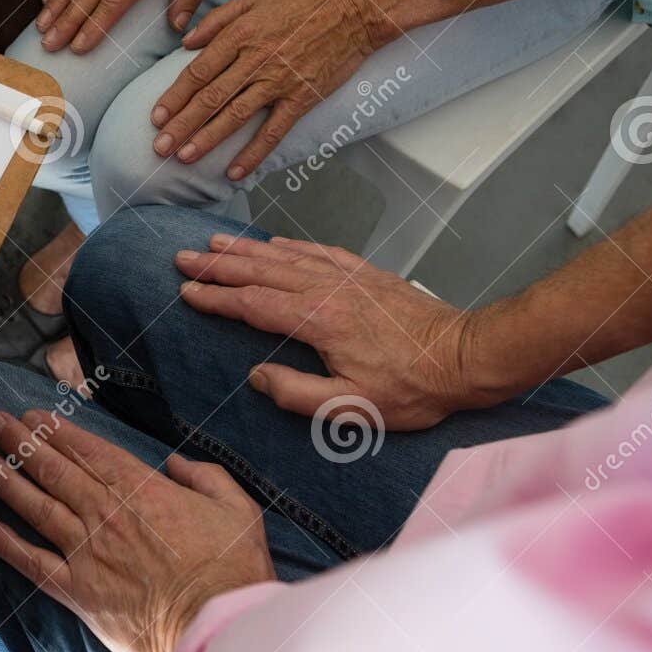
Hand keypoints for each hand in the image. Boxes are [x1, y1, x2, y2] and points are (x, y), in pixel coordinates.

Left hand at [0, 410, 272, 651]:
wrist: (220, 626)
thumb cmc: (233, 569)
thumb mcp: (236, 507)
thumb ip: (205, 476)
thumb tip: (178, 463)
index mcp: (142, 490)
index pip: (88, 451)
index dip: (55, 430)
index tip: (31, 415)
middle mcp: (106, 515)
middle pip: (53, 470)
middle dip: (19, 442)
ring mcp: (88, 553)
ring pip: (37, 508)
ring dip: (5, 482)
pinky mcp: (80, 593)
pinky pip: (33, 564)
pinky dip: (6, 545)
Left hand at [152, 0, 393, 179]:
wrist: (357, 8)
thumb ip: (217, 18)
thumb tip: (185, 41)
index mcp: (240, 34)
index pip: (198, 72)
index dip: (174, 97)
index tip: (155, 117)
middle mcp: (255, 59)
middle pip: (209, 98)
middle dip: (181, 125)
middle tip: (159, 148)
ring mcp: (278, 80)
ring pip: (235, 115)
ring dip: (207, 139)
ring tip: (184, 159)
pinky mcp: (301, 97)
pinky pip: (274, 130)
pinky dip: (253, 153)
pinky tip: (235, 172)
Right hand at [175, 232, 505, 428]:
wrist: (467, 356)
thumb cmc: (413, 388)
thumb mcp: (353, 409)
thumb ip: (298, 394)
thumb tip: (258, 377)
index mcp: (318, 322)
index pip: (253, 305)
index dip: (216, 297)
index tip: (186, 291)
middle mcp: (328, 291)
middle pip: (261, 271)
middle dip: (218, 264)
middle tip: (183, 257)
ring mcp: (348, 278)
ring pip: (285, 256)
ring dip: (247, 249)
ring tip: (215, 242)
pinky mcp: (367, 275)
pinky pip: (319, 252)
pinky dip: (290, 245)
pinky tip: (275, 242)